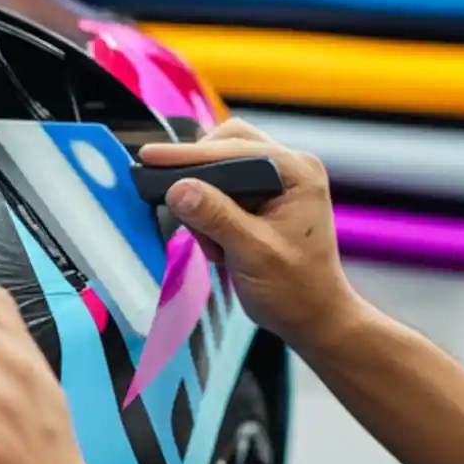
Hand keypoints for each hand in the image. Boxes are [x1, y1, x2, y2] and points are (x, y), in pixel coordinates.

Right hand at [139, 118, 364, 350]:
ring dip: (206, 201)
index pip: (235, 147)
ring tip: (214, 244)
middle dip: (200, 175)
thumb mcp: (252, 253)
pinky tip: (220, 246)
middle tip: (177, 203)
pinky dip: (212, 214)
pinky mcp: (266, 198)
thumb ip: (216, 217)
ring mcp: (280, 181)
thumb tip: (177, 188)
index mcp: (298, 173)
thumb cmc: (294, 290)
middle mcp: (291, 167)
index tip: (150, 156)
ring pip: (222, 167)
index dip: (190, 153)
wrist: (312, 318)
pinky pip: (225, 189)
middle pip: (228, 145)